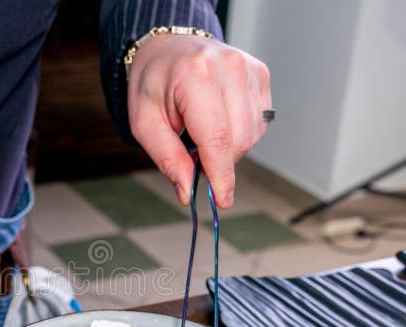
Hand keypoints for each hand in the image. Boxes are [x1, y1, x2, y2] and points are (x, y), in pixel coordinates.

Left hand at [127, 34, 271, 207]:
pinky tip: (219, 120)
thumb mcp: (145, 122)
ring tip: (202, 130)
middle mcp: (229, 68)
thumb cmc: (154, 83)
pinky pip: (259, 123)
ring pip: (252, 135)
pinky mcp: (261, 74)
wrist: (169, 47)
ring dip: (228, 147)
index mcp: (195, 75)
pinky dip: (240, 132)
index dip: (221, 175)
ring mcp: (249, 69)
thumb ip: (167, 158)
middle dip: (217, 160)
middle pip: (237, 141)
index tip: (222, 200)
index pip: (217, 138)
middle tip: (192, 152)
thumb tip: (187, 192)